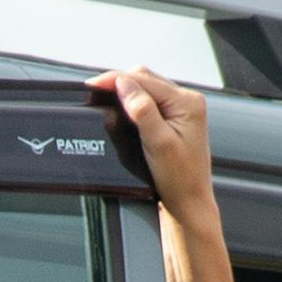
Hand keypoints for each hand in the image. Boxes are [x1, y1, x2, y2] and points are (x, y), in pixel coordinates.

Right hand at [92, 65, 215, 221]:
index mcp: (187, 103)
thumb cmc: (179, 179)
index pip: (145, 80)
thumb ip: (142, 110)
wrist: (188, 202)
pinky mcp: (175, 119)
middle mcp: (187, 101)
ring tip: (104, 97)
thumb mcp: (158, 143)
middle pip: (145, 79)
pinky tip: (121, 107)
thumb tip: (124, 84)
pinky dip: (132, 101)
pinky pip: (149, 100)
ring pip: (146, 88)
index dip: (115, 79)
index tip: (93, 84)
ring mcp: (182, 109)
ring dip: (125, 90)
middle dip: (119, 82)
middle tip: (94, 91)